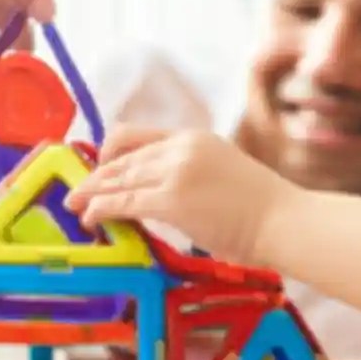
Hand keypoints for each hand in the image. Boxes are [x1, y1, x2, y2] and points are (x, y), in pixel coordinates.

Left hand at [67, 126, 300, 264]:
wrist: (285, 221)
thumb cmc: (264, 209)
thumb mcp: (224, 174)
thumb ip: (192, 175)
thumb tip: (164, 194)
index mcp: (194, 138)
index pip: (139, 137)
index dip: (111, 153)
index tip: (100, 170)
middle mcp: (182, 147)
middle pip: (123, 158)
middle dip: (95, 176)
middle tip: (75, 193)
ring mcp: (176, 172)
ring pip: (119, 179)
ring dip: (92, 194)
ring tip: (75, 207)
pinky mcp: (172, 200)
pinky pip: (125, 202)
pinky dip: (101, 209)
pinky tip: (91, 219)